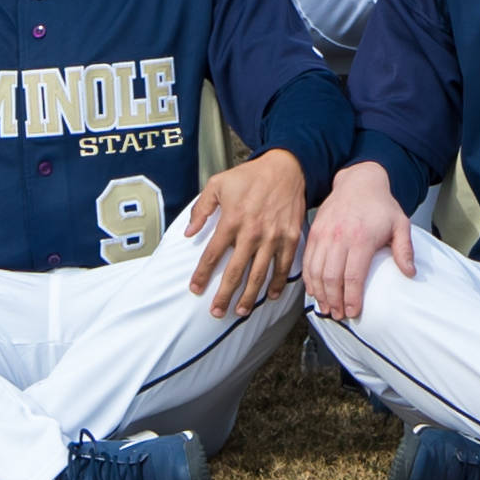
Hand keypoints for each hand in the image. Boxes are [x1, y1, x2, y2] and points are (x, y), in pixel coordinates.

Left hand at [182, 150, 309, 317]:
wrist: (286, 167)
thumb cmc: (251, 176)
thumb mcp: (218, 184)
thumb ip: (201, 209)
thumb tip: (189, 233)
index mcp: (232, 220)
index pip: (212, 254)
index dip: (202, 275)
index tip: (196, 289)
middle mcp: (252, 232)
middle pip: (235, 272)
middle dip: (224, 295)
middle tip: (216, 312)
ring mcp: (273, 237)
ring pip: (259, 275)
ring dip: (249, 296)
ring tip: (240, 311)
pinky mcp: (290, 238)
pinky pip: (283, 266)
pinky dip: (277, 283)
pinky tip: (270, 295)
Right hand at [301, 164, 414, 324]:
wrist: (359, 181)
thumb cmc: (380, 205)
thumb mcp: (400, 223)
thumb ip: (405, 249)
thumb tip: (410, 273)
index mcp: (361, 238)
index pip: (353, 276)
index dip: (352, 298)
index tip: (354, 312)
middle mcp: (339, 237)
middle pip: (332, 277)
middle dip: (335, 301)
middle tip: (340, 315)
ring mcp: (324, 234)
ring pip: (316, 271)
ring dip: (320, 293)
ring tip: (327, 308)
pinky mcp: (315, 232)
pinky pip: (308, 260)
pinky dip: (309, 279)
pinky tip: (315, 291)